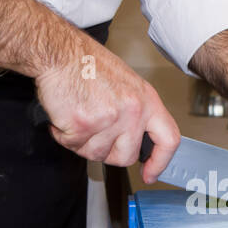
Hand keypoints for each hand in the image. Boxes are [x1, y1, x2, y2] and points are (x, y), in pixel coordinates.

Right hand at [34, 32, 180, 183]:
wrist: (59, 52)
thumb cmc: (88, 64)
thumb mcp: (126, 84)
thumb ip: (136, 113)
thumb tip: (135, 138)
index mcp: (146, 100)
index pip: (168, 139)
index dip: (160, 162)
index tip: (150, 174)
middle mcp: (132, 112)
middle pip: (126, 156)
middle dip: (108, 152)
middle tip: (95, 133)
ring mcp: (108, 120)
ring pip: (96, 154)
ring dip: (82, 142)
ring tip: (79, 115)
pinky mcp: (83, 125)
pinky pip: (72, 146)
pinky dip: (63, 134)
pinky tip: (65, 114)